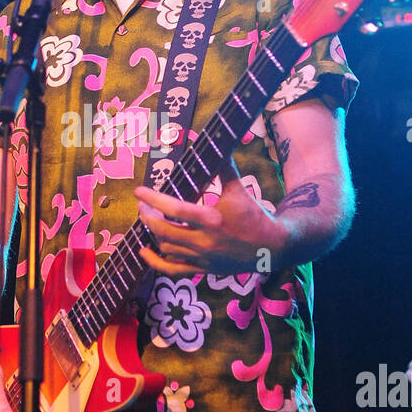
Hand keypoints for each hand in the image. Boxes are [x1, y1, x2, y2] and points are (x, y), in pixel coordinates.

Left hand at [135, 160, 283, 277]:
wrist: (272, 247)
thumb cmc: (254, 215)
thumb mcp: (238, 189)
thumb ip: (223, 167)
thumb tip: (212, 141)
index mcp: (212, 219)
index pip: (174, 209)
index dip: (152, 199)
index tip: (139, 191)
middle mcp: (205, 241)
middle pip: (163, 230)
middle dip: (147, 216)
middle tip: (142, 206)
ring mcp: (203, 258)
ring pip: (166, 247)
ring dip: (152, 233)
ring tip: (148, 220)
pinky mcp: (204, 269)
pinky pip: (173, 270)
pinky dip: (155, 262)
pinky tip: (144, 251)